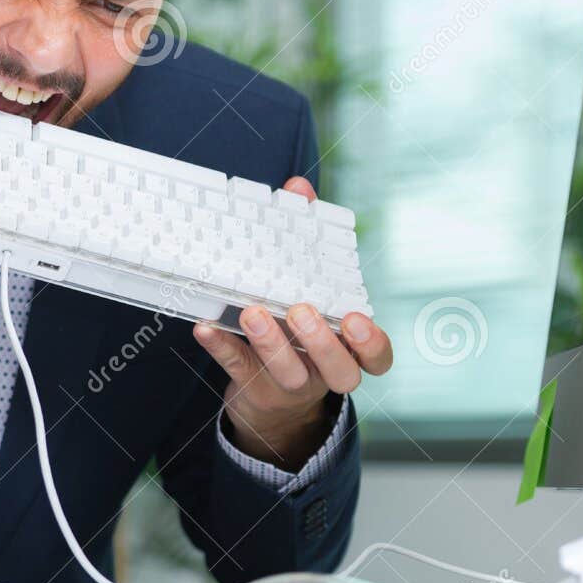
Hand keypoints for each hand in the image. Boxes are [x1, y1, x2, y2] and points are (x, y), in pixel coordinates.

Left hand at [192, 176, 392, 470]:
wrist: (271, 395)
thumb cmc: (298, 327)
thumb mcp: (309, 284)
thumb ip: (307, 235)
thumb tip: (299, 187)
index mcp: (348, 347)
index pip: (378, 357)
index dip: (372, 344)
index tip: (355, 319)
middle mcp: (325, 370)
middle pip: (339, 371)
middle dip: (321, 343)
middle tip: (300, 311)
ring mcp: (289, 383)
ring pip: (288, 374)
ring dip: (271, 344)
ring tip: (252, 312)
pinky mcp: (252, 386)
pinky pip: (237, 368)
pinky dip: (221, 347)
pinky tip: (205, 325)